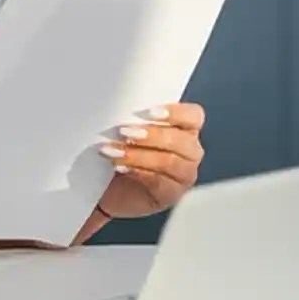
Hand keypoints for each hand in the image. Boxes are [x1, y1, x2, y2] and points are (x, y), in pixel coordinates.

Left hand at [96, 103, 204, 218]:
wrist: (105, 187)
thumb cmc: (120, 150)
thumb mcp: (127, 128)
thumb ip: (134, 116)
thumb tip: (121, 105)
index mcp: (184, 128)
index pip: (193, 116)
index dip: (176, 113)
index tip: (149, 112)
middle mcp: (189, 151)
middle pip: (183, 141)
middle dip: (153, 135)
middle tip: (124, 132)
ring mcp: (183, 174)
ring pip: (170, 162)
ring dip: (139, 155)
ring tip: (113, 150)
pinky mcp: (170, 194)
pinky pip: (159, 182)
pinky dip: (137, 172)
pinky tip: (119, 167)